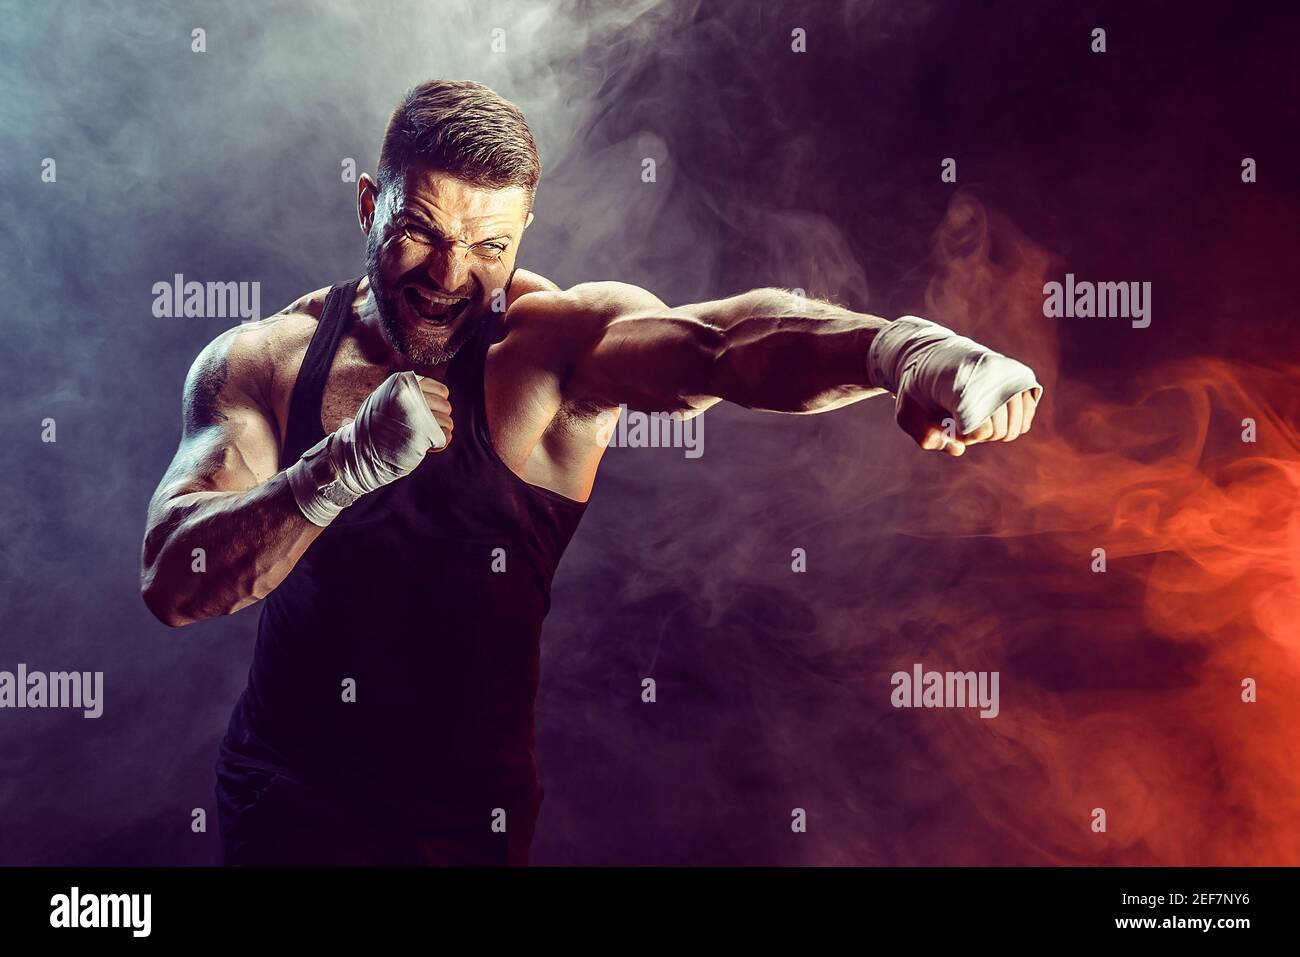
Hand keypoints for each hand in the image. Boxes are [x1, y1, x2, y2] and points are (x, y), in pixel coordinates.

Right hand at [332, 371, 450, 495]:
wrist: (359, 451)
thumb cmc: (375, 427)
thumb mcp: (387, 398)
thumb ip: (410, 392)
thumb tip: (441, 395)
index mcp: (403, 382)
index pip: (442, 391)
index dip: (438, 406)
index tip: (427, 417)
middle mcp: (410, 393)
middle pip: (446, 407)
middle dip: (439, 421)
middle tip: (424, 431)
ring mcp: (415, 412)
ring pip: (447, 422)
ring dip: (439, 434)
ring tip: (422, 439)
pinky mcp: (420, 433)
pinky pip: (445, 437)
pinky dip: (439, 444)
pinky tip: (425, 447)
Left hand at [897, 386, 1039, 456]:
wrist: (929, 355)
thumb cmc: (916, 390)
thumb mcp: (907, 413)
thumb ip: (925, 436)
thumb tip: (959, 448)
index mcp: (961, 384)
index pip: (981, 429)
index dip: (966, 436)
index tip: (950, 426)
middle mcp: (989, 376)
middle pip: (1000, 430)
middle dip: (979, 434)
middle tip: (962, 421)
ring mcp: (1005, 374)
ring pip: (1016, 424)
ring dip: (996, 430)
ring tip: (977, 418)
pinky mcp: (1016, 375)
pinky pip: (1027, 411)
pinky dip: (1015, 422)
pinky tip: (996, 418)